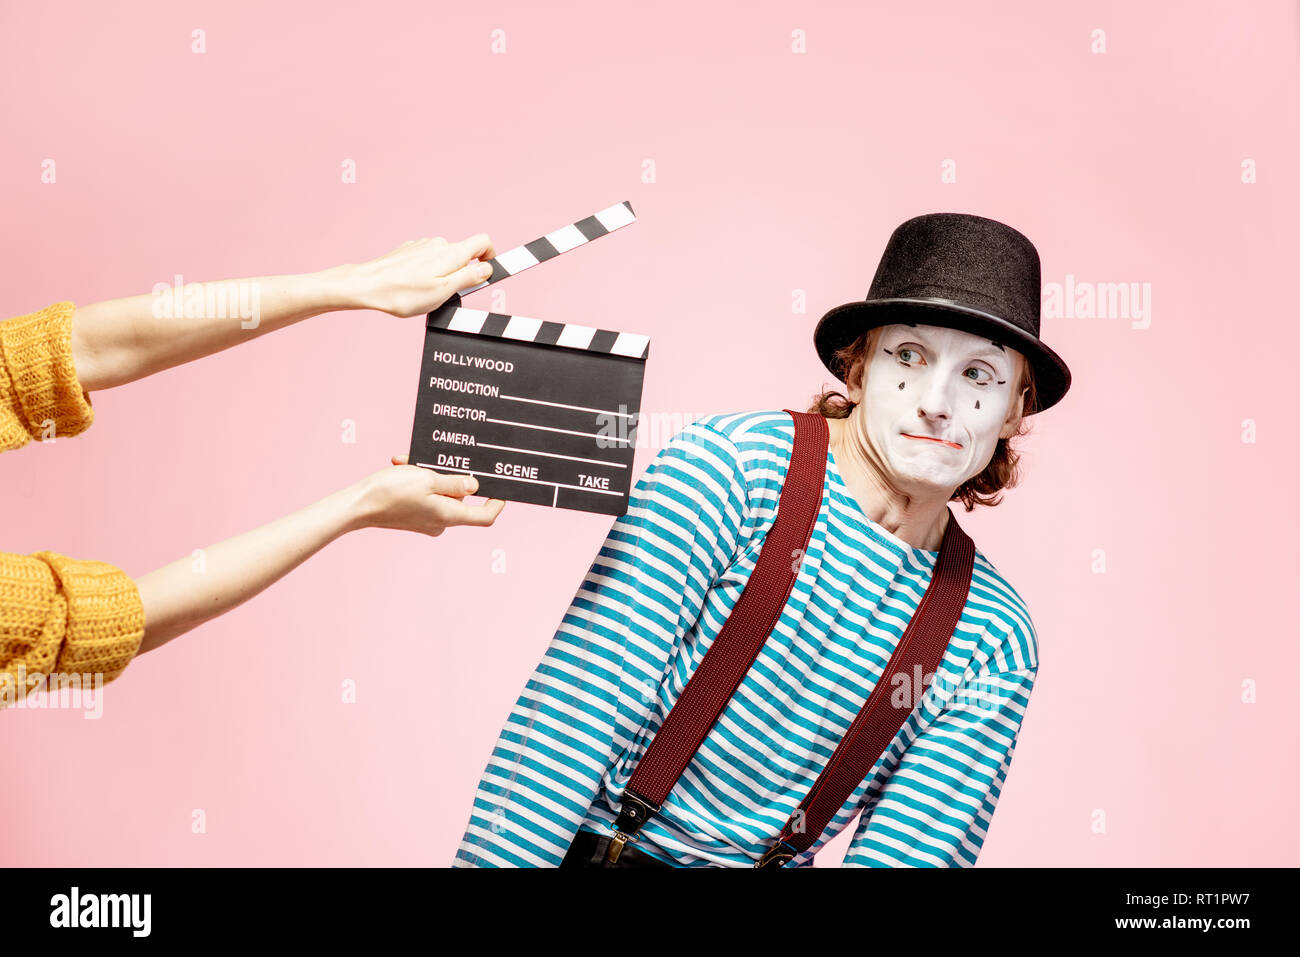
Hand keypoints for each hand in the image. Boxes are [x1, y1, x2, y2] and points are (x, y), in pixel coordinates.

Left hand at [340, 234, 496, 317]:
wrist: (367, 286)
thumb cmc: (403, 293)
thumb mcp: (444, 291)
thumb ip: (469, 278)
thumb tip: (487, 269)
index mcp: (451, 253)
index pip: (483, 242)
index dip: (491, 257)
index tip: (487, 274)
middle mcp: (438, 244)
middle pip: (464, 254)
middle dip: (464, 273)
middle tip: (451, 295)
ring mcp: (422, 246)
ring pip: (445, 258)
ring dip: (445, 274)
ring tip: (428, 294)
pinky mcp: (409, 252)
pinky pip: (428, 260)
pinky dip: (429, 273)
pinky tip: (415, 288)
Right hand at [354, 455, 505, 536]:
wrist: (357, 506)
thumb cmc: (391, 492)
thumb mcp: (428, 479)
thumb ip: (455, 483)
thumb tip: (474, 486)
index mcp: (449, 515)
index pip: (485, 516)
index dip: (497, 503)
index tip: (502, 487)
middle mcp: (441, 522)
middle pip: (460, 498)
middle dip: (450, 475)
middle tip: (435, 459)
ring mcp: (426, 520)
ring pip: (439, 492)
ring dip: (429, 474)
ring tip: (410, 462)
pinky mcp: (413, 516)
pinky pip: (424, 495)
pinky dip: (417, 480)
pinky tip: (403, 466)